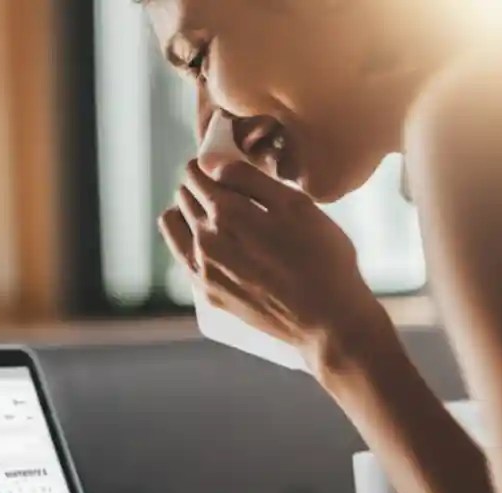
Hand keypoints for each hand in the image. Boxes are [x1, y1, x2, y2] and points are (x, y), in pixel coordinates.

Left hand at [159, 160, 388, 373]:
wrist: (326, 319)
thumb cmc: (322, 258)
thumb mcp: (296, 206)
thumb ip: (250, 179)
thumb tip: (214, 162)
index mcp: (228, 213)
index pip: (198, 173)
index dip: (208, 162)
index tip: (221, 164)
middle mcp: (206, 240)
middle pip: (185, 196)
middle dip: (200, 185)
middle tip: (222, 185)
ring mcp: (203, 269)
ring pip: (174, 223)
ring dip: (187, 209)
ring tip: (211, 209)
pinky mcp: (207, 291)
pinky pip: (181, 254)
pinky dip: (186, 238)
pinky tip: (206, 237)